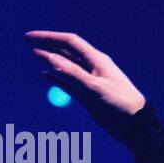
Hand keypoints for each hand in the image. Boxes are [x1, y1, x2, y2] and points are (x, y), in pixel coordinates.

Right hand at [25, 31, 145, 138]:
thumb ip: (73, 74)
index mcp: (97, 60)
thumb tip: (51, 59)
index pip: (70, 42)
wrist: (135, 125)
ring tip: (35, 54)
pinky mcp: (87, 94)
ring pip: (66, 66)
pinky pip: (68, 83)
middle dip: (48, 45)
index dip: (49, 37)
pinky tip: (45, 75)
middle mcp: (92, 67)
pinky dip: (56, 78)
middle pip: (66, 52)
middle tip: (28, 41)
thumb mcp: (96, 88)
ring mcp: (89, 80)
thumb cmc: (120, 103)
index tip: (31, 37)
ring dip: (51, 60)